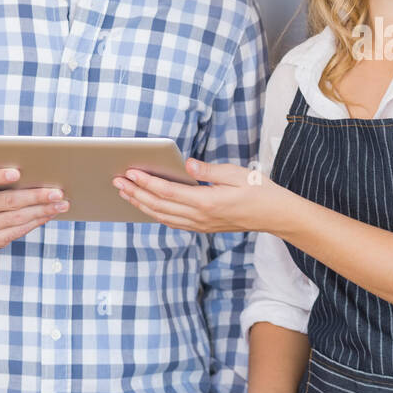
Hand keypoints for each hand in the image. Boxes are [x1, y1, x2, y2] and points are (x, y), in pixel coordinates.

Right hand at [0, 167, 68, 249]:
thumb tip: (33, 167)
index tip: (17, 172)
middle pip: (8, 201)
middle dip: (36, 196)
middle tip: (58, 192)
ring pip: (18, 217)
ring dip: (43, 210)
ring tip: (62, 203)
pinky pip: (20, 229)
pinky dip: (38, 220)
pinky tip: (51, 212)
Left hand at [112, 159, 289, 233]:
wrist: (275, 215)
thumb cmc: (259, 190)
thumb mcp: (237, 173)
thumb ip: (208, 170)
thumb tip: (185, 164)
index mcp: (207, 201)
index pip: (168, 191)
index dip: (146, 182)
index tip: (130, 172)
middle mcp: (200, 217)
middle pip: (159, 206)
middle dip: (135, 193)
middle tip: (116, 181)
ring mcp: (201, 225)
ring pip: (162, 216)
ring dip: (141, 205)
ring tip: (125, 193)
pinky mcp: (203, 228)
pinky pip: (173, 222)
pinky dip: (156, 214)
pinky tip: (147, 206)